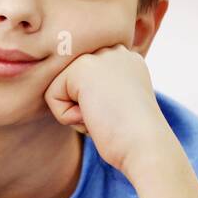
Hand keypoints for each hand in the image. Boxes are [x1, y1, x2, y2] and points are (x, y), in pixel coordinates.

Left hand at [42, 43, 172, 176]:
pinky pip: (52, 96)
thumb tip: (69, 90)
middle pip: (69, 82)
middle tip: (109, 117)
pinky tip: (94, 117)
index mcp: (126, 59)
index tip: (117, 115)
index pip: (82, 80)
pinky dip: (66, 116)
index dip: (90, 106)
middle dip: (81, 107)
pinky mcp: (82, 67)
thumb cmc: (130, 138)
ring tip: (102, 116)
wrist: (145, 146)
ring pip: (58, 88)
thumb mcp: (115, 105)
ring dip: (73, 113)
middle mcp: (113, 51)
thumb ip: (96, 90)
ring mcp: (99, 55)